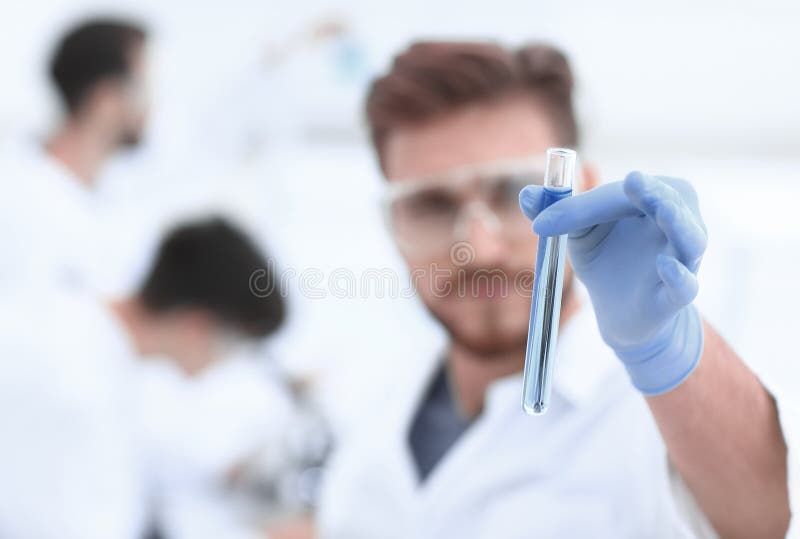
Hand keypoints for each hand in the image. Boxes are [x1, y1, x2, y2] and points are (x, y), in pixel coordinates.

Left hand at [519, 172, 706, 394]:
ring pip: (689, 237)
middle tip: (634, 181)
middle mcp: (676, 223)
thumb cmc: (605, 258)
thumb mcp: (577, 234)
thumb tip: (526, 195)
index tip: (542, 222)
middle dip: (653, 192)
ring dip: (676, 221)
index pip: (621, 194)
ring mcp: (682, 259)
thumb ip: (555, 212)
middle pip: (671, 200)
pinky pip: (686, 284)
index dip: (583, 205)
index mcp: (650, 199)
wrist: (619, 311)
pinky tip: (664, 265)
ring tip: (661, 209)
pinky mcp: (677, 296)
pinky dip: (678, 274)